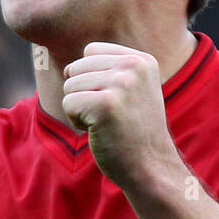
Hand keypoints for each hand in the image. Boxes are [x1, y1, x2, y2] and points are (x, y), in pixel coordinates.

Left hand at [62, 42, 174, 186]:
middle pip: (77, 68)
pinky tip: (99, 131)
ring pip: (70, 86)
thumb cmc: (134, 133)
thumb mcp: (133, 91)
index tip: (115, 101)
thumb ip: (111, 71)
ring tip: (106, 124)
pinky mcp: (105, 104)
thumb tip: (68, 68)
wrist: (150, 167)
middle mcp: (133, 66)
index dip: (91, 79)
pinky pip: (68, 103)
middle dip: (84, 94)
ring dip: (80, 109)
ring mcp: (120, 84)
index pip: (91, 52)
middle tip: (110, 116)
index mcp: (141, 59)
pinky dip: (76, 121)